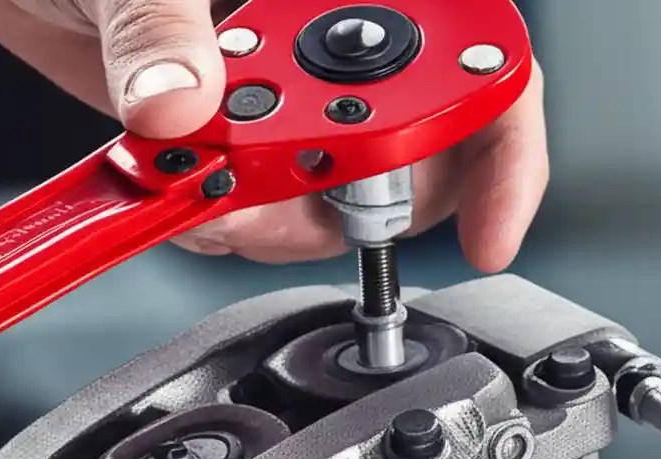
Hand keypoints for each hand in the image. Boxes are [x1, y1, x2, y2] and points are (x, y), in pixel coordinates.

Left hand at [0, 0, 548, 270]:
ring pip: (325, 179)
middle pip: (406, 141)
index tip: (485, 229)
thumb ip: (159, 28)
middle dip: (346, 199)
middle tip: (272, 215)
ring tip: (211, 204)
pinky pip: (253, 188)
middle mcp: (324, 27)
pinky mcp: (222, 117)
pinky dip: (224, 212)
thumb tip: (183, 106)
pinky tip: (185, 192)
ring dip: (273, 216)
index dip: (501, 143)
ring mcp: (276, 75)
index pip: (474, 51)